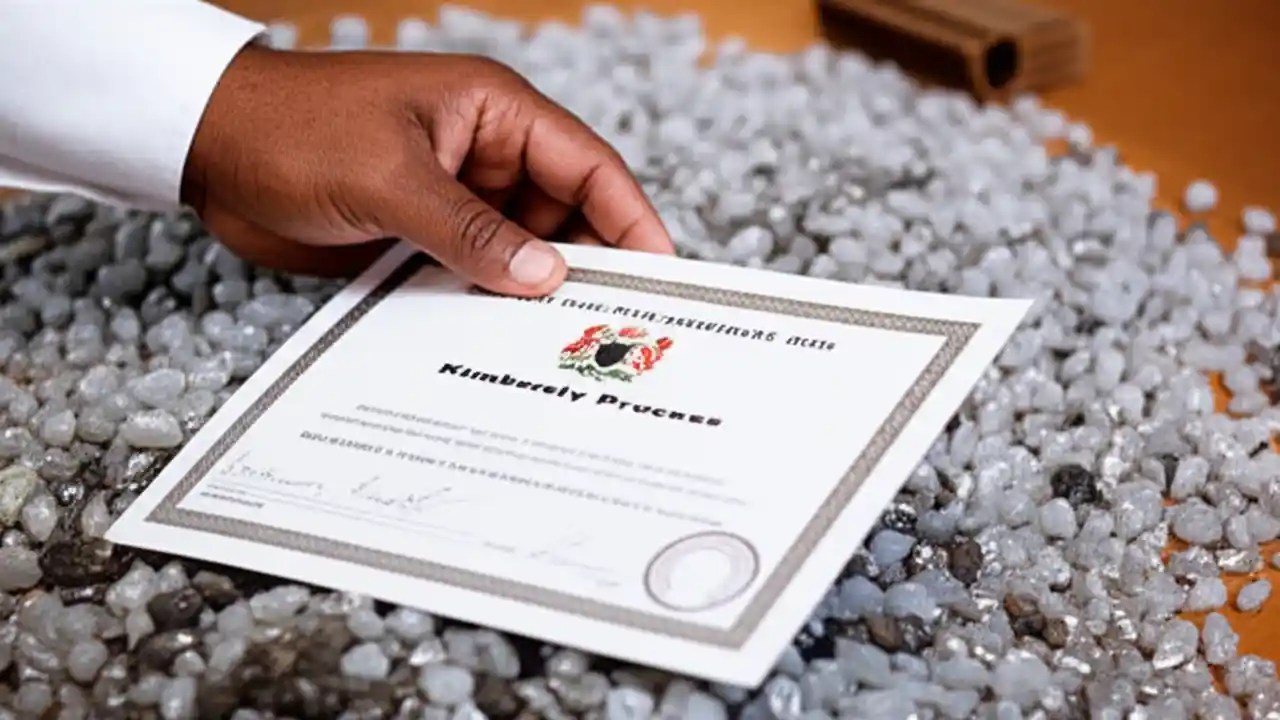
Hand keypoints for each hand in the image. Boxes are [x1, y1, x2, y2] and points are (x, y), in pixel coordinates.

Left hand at [181, 45, 672, 293]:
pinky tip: (501, 342)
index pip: (588, 166)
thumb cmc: (294, 129)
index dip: (632, 220)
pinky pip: (475, 272)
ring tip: (562, 350)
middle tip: (617, 334)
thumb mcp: (390, 177)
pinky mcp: (422, 234)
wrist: (206, 147)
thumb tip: (547, 277)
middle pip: (566, 215)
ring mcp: (455, 197)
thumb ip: (472, 230)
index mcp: (495, 112)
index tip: (662, 276)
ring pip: (522, 251)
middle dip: (590, 269)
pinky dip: (490, 303)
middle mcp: (486, 154)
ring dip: (536, 294)